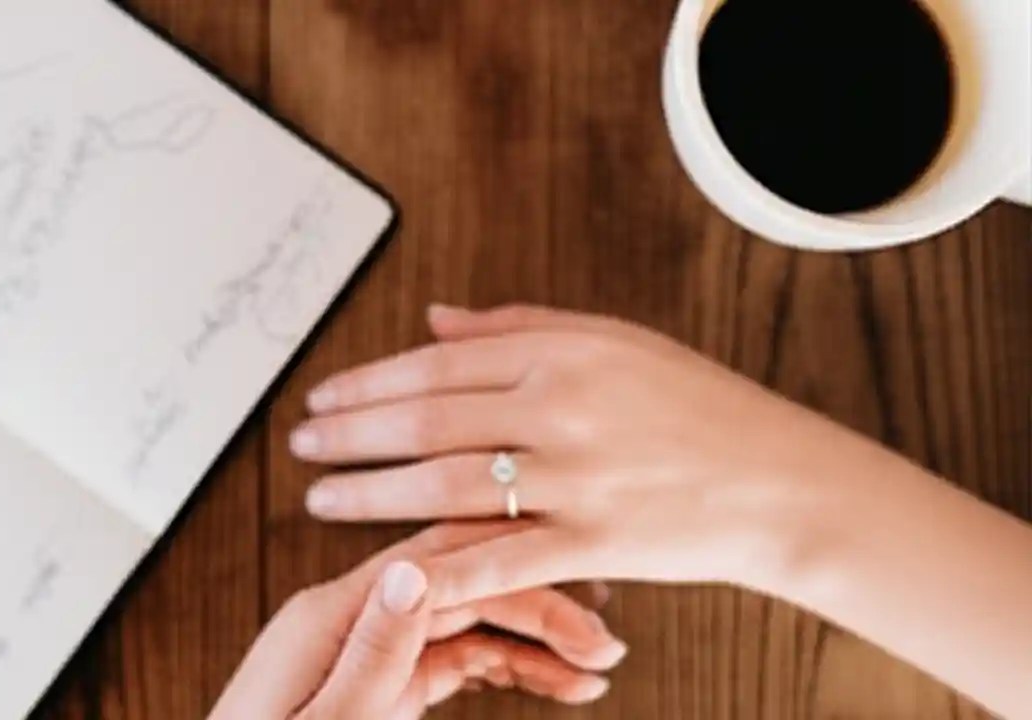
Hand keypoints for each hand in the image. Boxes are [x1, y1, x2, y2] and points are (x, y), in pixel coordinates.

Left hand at [209, 524, 623, 719]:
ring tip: (596, 670)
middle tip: (608, 646)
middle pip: (464, 586)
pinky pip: (451, 658)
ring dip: (531, 641)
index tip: (588, 614)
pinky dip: (502, 666)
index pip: (445, 565)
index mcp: (332, 614)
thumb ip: (372, 655)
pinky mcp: (377, 680)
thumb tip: (414, 569)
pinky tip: (551, 682)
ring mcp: (366, 645)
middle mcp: (352, 616)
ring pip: (467, 621)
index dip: (522, 581)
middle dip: (539, 609)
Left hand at [291, 304, 904, 606]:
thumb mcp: (612, 341)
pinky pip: (501, 555)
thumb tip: (433, 321)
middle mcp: (561, 406)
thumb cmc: (694, 404)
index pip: (435, 365)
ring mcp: (577, 475)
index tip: (321, 398)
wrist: (776, 479)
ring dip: (370, 493)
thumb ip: (517, 327)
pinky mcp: (595, 540)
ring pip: (445, 483)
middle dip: (349, 436)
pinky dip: (443, 565)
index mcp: (561, 351)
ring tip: (320, 499)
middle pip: (426, 420)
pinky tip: (391, 569)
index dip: (367, 383)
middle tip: (301, 447)